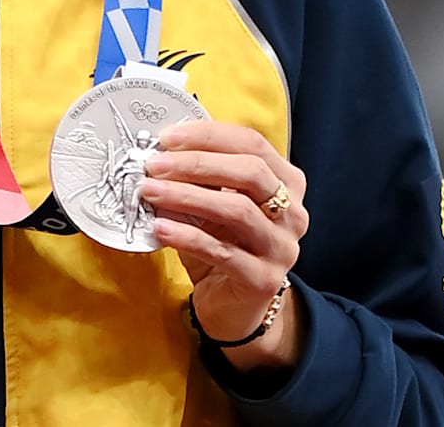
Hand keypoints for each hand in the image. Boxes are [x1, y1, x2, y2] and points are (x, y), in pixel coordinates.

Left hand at [139, 121, 307, 370]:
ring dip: (187, 196)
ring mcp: (282, 248)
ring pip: (237, 210)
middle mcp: (293, 213)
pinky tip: (160, 228)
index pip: (252, 144)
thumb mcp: (214, 204)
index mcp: (287, 182)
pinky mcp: (263, 280)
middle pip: (250, 172)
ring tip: (149, 191)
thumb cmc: (223, 245)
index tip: (167, 137)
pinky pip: (222, 251)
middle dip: (196, 163)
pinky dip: (187, 235)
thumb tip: (160, 151)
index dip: (209, 136)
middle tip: (153, 164)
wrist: (234, 307)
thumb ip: (200, 178)